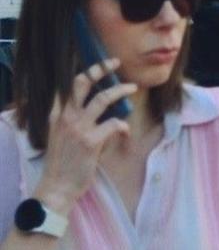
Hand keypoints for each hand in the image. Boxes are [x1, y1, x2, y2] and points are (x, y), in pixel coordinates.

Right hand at [37, 61, 136, 210]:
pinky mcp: (91, 141)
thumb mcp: (60, 136)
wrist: (56, 187)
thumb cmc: (62, 163)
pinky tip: (125, 132)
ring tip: (132, 88)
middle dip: (101, 69)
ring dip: (121, 90)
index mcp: (56, 116)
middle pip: (83, 83)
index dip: (87, 72)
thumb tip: (100, 106)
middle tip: (116, 63)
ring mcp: (78, 128)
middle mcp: (65, 118)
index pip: (70, 86)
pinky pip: (114, 123)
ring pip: (103, 98)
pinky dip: (123, 126)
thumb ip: (74, 119)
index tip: (101, 65)